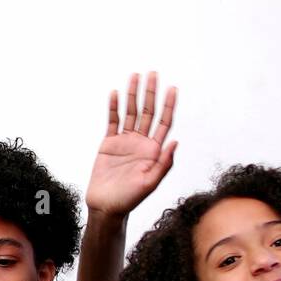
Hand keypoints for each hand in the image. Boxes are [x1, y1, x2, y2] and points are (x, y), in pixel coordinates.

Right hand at [86, 72, 177, 216]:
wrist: (106, 207)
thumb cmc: (129, 199)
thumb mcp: (150, 184)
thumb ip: (164, 164)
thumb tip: (175, 142)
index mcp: (154, 151)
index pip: (164, 122)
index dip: (168, 105)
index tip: (172, 88)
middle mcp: (141, 142)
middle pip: (148, 112)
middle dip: (151, 93)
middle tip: (153, 74)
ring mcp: (125, 141)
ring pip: (131, 112)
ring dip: (133, 94)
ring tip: (134, 76)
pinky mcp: (109, 143)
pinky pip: (112, 121)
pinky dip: (113, 107)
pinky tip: (115, 93)